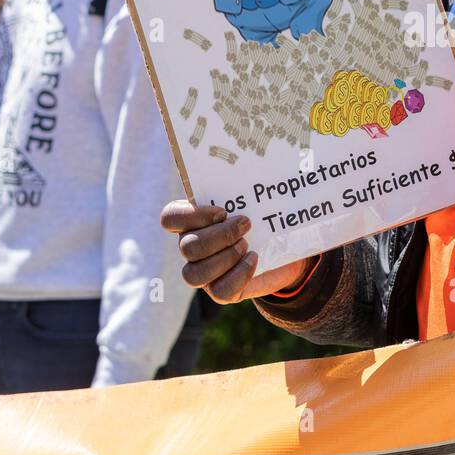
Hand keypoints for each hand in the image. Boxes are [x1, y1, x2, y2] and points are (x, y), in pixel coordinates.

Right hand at [161, 200, 312, 303]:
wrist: (283, 249)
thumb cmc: (263, 217)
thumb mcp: (258, 200)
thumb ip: (250, 187)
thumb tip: (267, 162)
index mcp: (193, 221)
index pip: (170, 217)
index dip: (191, 216)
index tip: (222, 211)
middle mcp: (192, 246)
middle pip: (187, 247)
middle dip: (219, 237)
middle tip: (246, 224)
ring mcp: (204, 272)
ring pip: (194, 274)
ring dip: (225, 258)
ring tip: (247, 245)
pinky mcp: (221, 291)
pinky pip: (219, 291)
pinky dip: (239, 275)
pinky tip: (254, 259)